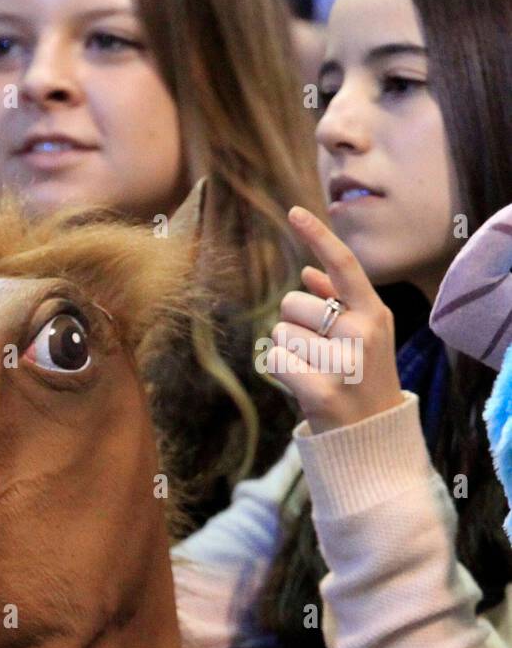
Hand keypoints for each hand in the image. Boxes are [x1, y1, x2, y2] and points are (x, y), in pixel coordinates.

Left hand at [264, 206, 404, 433]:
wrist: (372, 435)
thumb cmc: (360, 378)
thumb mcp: (362, 335)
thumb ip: (338, 301)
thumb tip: (309, 271)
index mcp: (373, 312)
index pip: (343, 264)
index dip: (317, 236)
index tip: (294, 211)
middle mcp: (363, 331)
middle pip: (292, 302)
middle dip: (293, 324)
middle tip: (318, 354)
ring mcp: (345, 361)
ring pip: (279, 332)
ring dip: (286, 350)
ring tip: (314, 371)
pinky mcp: (322, 391)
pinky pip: (273, 360)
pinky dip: (278, 372)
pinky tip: (302, 385)